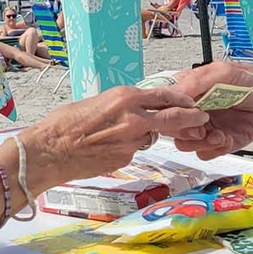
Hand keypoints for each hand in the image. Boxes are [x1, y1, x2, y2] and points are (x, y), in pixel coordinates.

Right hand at [19, 86, 206, 191]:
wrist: (50, 151)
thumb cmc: (64, 124)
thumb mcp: (96, 102)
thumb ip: (120, 105)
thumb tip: (132, 107)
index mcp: (125, 97)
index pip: (164, 95)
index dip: (181, 99)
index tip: (192, 101)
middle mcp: (133, 118)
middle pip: (174, 117)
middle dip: (192, 118)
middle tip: (202, 118)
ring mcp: (131, 141)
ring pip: (151, 136)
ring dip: (149, 134)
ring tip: (126, 133)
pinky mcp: (125, 158)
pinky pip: (134, 150)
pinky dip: (129, 147)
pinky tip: (108, 147)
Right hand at [169, 62, 252, 159]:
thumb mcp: (224, 73)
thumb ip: (198, 80)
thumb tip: (175, 92)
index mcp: (190, 90)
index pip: (165, 104)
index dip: (170, 111)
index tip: (184, 112)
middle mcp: (194, 110)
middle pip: (171, 127)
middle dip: (185, 130)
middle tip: (202, 126)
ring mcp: (206, 127)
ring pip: (185, 143)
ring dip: (200, 142)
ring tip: (217, 134)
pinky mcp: (219, 143)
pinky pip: (205, 154)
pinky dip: (214, 149)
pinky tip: (226, 138)